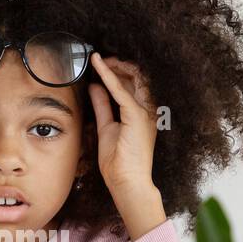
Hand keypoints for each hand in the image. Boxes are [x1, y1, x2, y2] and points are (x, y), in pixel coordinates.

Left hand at [88, 52, 158, 195]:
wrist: (126, 182)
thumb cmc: (119, 162)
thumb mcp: (106, 127)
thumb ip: (103, 106)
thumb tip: (95, 88)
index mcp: (142, 114)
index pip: (133, 85)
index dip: (118, 72)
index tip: (101, 66)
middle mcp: (147, 110)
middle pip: (135, 78)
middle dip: (117, 65)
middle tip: (98, 60)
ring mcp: (144, 112)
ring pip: (132, 78)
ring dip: (114, 66)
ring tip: (97, 59)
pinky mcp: (136, 115)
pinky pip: (120, 89)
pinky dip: (107, 75)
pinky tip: (96, 64)